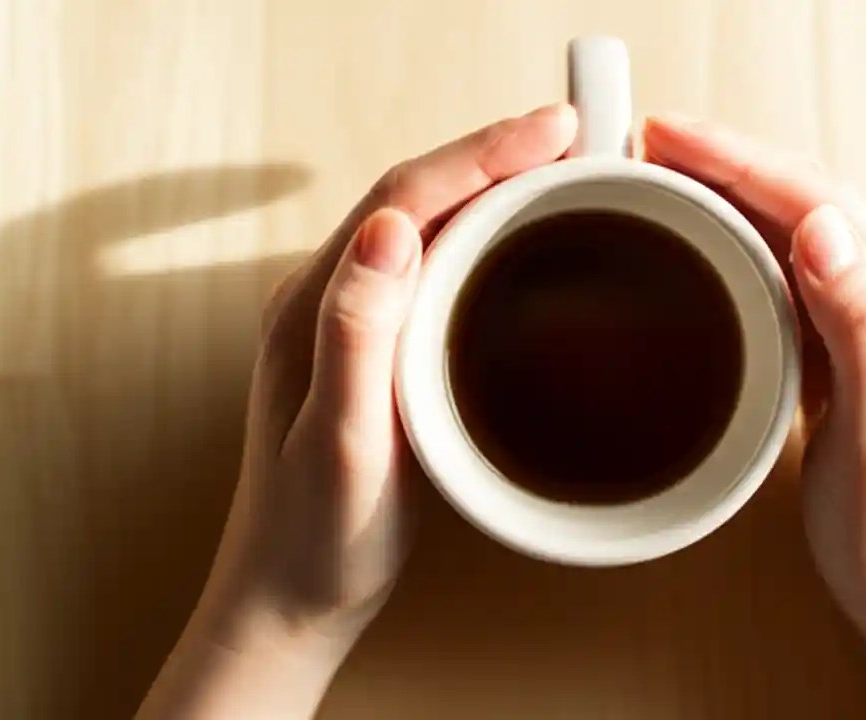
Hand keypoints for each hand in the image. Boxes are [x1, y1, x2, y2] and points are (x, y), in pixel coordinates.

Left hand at [137, 103, 577, 719]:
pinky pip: (430, 263)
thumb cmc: (317, 537)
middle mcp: (324, 298)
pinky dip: (480, 231)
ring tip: (560, 167)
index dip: (480, 154)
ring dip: (489, 183)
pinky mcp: (370, 346)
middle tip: (577, 136)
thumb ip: (356, 335)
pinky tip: (517, 236)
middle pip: (414, 194)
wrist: (288, 598)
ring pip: (423, 223)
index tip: (554, 133)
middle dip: (494, 152)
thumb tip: (390, 228)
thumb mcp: (343, 443)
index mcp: (314, 307)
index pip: (401, 197)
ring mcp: (346, 320)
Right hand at [644, 115, 865, 719]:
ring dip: (732, 194)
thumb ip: (859, 332)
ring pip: (796, 232)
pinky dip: (739, 245)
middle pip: (810, 203)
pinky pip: (789, 276)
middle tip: (650, 141)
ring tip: (666, 174)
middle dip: (731, 161)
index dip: (746, 161)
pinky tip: (705, 241)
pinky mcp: (846, 354)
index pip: (826, 205)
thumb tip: (820, 228)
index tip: (675, 137)